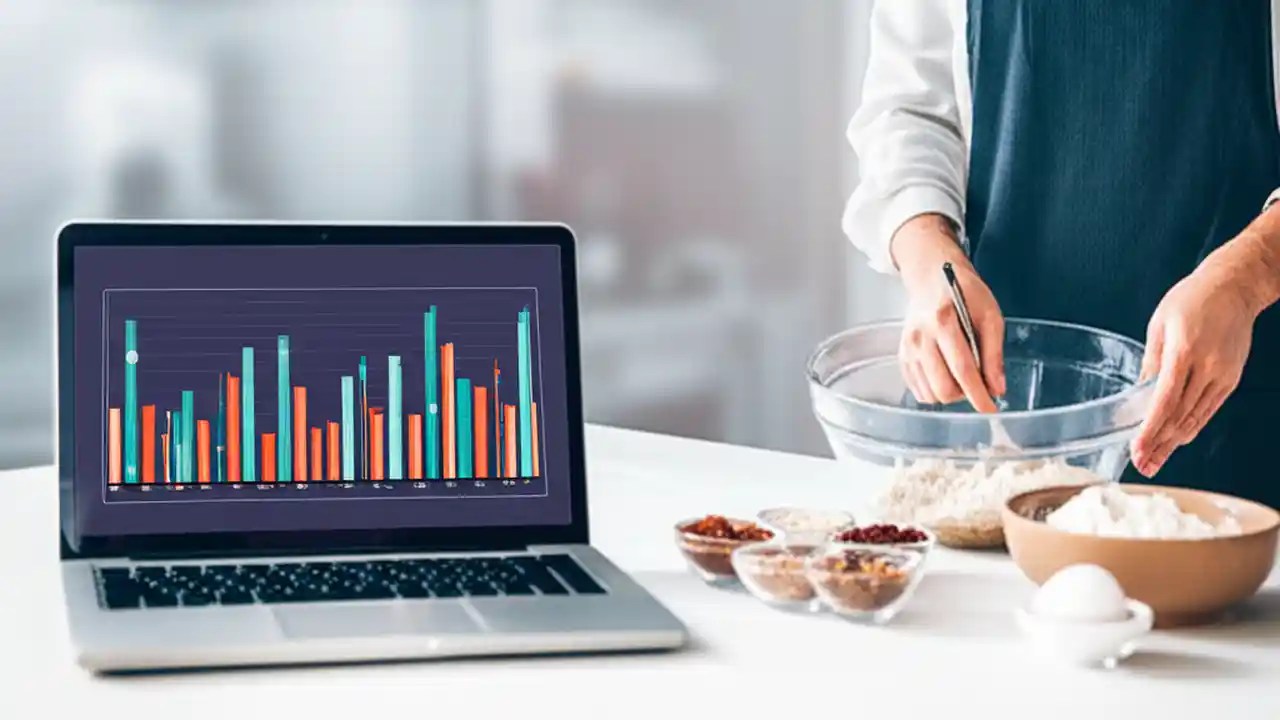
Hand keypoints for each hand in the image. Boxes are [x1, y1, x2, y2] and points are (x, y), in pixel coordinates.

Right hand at [892, 214, 1005, 411]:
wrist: (931, 279)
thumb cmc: (964, 293)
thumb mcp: (990, 315)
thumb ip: (993, 353)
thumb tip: (997, 388)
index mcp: (943, 321)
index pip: (963, 369)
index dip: (978, 394)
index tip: (990, 409)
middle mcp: (920, 337)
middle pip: (943, 387)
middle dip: (965, 394)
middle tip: (977, 381)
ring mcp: (907, 349)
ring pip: (929, 393)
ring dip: (950, 393)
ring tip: (960, 375)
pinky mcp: (902, 357)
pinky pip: (918, 390)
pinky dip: (935, 390)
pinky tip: (945, 374)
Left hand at [1131, 264, 1259, 475]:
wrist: (1235, 288)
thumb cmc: (1191, 300)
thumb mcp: (1159, 325)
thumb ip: (1151, 362)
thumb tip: (1138, 395)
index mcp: (1184, 351)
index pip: (1164, 401)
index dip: (1150, 430)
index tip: (1137, 450)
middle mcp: (1207, 367)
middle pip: (1180, 416)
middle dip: (1159, 445)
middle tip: (1142, 465)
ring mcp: (1222, 375)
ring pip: (1196, 418)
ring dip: (1174, 443)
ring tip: (1155, 461)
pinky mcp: (1231, 379)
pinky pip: (1208, 410)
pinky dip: (1192, 427)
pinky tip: (1177, 440)